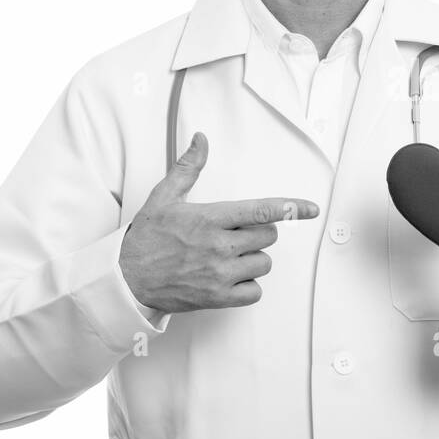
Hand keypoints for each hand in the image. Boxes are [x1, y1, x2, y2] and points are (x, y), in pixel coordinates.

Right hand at [119, 132, 318, 312]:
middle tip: (236, 234)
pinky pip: (254, 291)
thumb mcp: (164, 196)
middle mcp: (218, 246)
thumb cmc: (147, 237)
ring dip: (254, 259)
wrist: (126, 279)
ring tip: (229, 257)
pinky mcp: (218, 298)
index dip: (291, 208)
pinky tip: (230, 278)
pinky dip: (248, 286)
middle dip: (259, 232)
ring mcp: (219, 274)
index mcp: (210, 218)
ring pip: (264, 263)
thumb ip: (188, 167)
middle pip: (268, 236)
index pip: (262, 210)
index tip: (311, 209)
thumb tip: (201, 139)